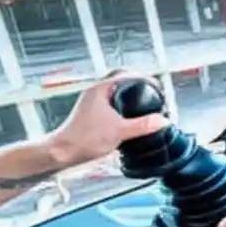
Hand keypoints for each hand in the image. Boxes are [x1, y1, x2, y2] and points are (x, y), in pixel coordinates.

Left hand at [46, 71, 167, 166]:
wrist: (62, 152)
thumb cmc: (84, 139)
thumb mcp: (120, 131)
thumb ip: (143, 125)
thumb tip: (162, 121)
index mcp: (100, 89)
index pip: (126, 74)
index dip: (144, 79)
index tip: (156, 87)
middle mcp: (95, 92)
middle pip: (121, 82)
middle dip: (138, 87)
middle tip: (153, 95)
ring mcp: (92, 103)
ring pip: (115, 94)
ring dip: (130, 98)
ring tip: (144, 107)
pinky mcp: (91, 114)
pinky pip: (111, 104)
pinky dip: (122, 108)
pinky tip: (130, 119)